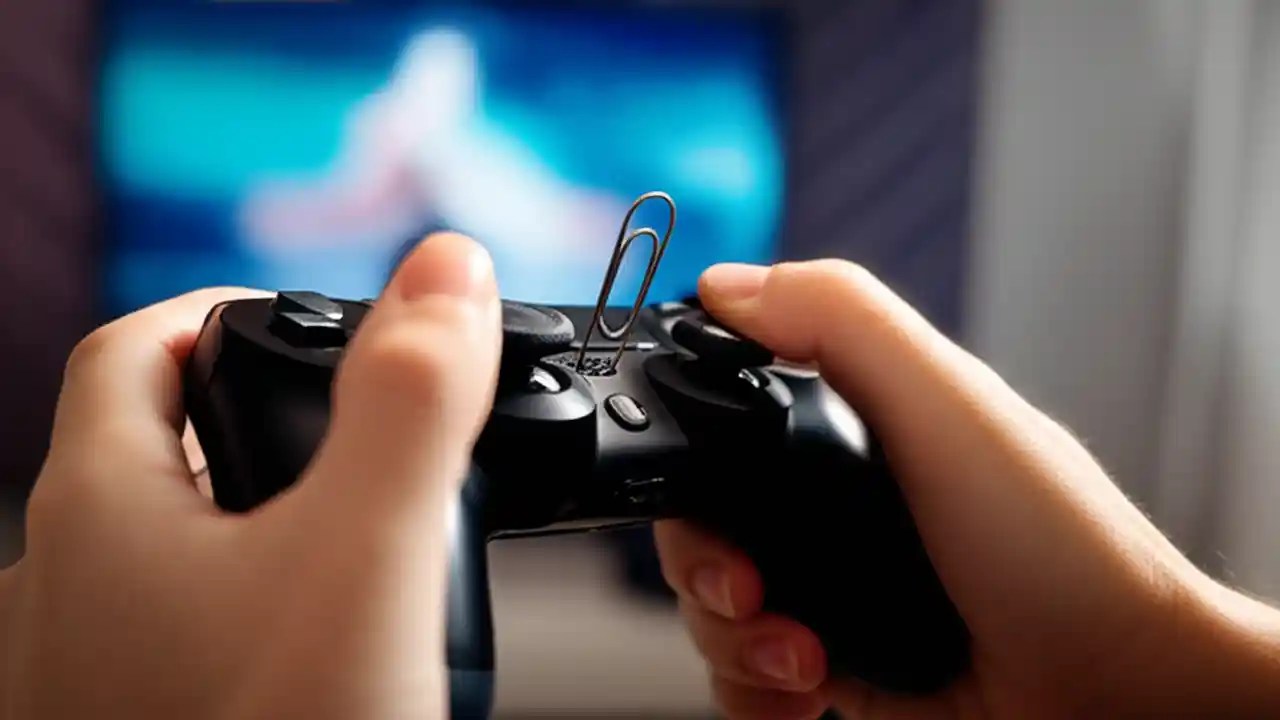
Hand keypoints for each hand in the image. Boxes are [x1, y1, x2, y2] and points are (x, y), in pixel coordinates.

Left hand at [0, 233, 500, 718]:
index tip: (308, 320)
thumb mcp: (364, 560)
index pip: (133, 348)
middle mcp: (61, 588)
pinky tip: (318, 639)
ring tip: (357, 532)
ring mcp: (82, 668)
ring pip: (170, 546)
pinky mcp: (127, 719)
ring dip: (259, 515)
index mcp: (97, 513)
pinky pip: (180, 627)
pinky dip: (252, 601)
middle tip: (358, 431)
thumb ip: (408, 405)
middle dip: (259, 419)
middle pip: (152, 447)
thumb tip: (447, 269)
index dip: (223, 308)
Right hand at [655, 259, 1279, 718]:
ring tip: (802, 660)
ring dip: (732, 643)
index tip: (703, 504)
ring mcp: (834, 588)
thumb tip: (725, 283)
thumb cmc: (1064, 550)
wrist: (1118, 694)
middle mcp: (836, 506)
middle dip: (705, 572)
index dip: (688, 461)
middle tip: (750, 596)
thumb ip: (841, 321)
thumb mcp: (950, 404)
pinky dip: (753, 690)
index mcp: (857, 427)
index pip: (723, 425)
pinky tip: (802, 690)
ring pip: (712, 610)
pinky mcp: (838, 664)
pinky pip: (747, 677)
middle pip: (702, 528)